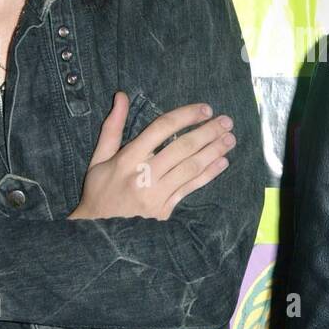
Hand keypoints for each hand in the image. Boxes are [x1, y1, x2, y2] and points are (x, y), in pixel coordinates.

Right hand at [68, 91, 236, 221]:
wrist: (98, 233)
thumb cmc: (99, 191)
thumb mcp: (99, 157)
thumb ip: (113, 126)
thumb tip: (121, 95)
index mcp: (127, 158)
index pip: (161, 128)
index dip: (185, 116)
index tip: (205, 109)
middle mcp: (144, 175)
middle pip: (181, 147)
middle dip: (207, 132)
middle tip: (226, 121)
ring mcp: (156, 194)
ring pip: (191, 168)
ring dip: (213, 151)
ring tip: (230, 139)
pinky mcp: (165, 210)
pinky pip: (191, 188)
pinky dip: (209, 174)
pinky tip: (222, 162)